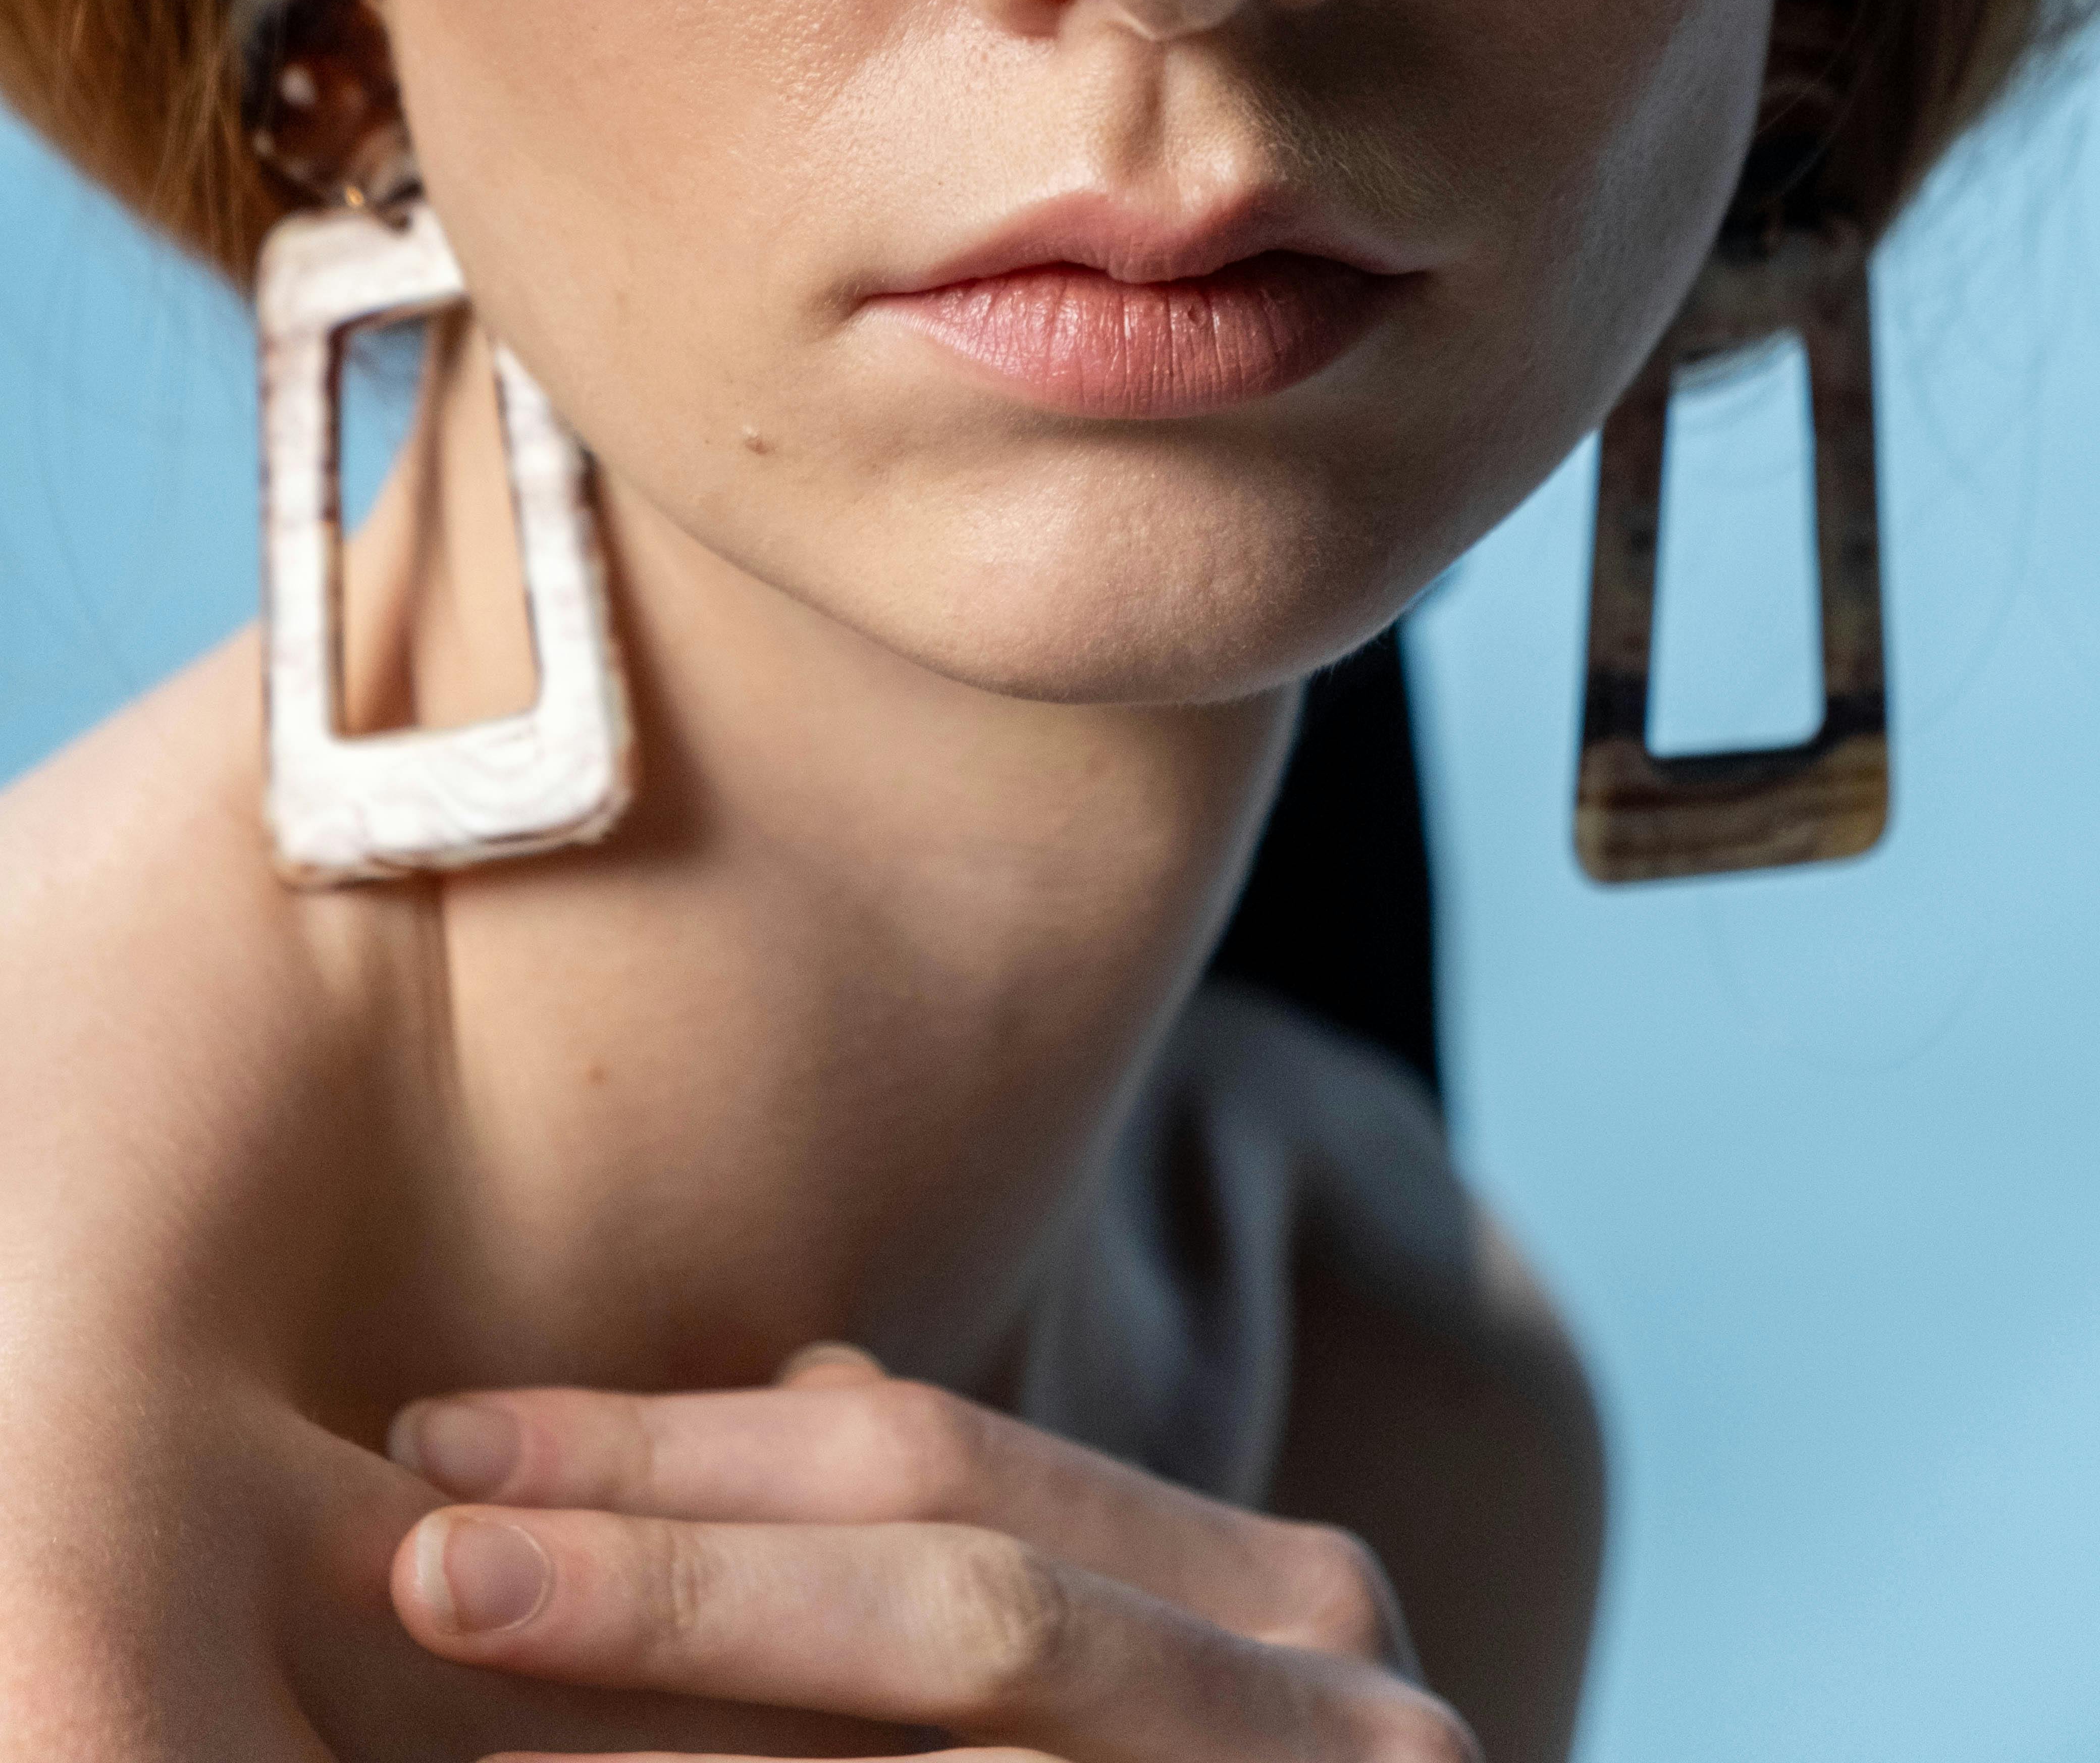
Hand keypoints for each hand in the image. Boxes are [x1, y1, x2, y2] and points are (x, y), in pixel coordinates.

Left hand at [386, 1345, 1478, 1761]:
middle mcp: (1329, 1710)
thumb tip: (803, 1370)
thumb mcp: (1134, 1678)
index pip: (930, 1455)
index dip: (676, 1442)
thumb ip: (991, 1544)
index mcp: (1276, 1596)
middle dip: (667, 1582)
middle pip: (952, 1602)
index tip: (439, 1438)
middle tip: (428, 1563)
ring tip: (463, 1762)